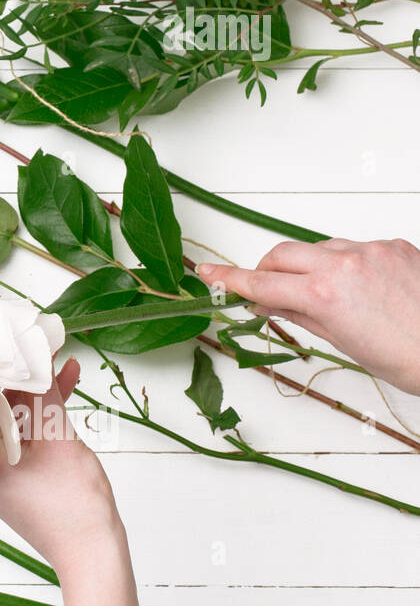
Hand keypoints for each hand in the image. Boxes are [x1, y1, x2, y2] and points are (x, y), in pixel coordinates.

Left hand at [0, 293, 139, 605]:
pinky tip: (68, 369)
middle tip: (8, 316)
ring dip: (29, 372)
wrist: (94, 552)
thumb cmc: (68, 506)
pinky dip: (46, 398)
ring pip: (10, 402)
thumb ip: (41, 392)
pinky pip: (28, 420)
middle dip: (1, 355)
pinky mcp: (24, 460)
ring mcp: (0, 457)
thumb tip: (28, 348)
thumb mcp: (55, 438)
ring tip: (44, 335)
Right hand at [198, 239, 419, 395]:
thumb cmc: (410, 359)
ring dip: (310, 267)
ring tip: (327, 297)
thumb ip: (301, 315)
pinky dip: (348, 264)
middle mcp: (345, 264)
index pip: (261, 283)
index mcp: (325, 294)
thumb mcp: (344, 343)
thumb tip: (270, 304)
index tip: (206, 272)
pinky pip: (355, 248)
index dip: (229, 279)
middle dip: (269, 271)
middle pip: (282, 255)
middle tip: (268, 293)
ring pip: (319, 248)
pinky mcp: (395, 245)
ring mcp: (372, 250)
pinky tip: (364, 289)